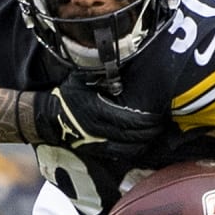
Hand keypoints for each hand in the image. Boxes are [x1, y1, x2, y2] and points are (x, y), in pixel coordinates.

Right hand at [31, 75, 162, 148]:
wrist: (51, 117)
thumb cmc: (69, 94)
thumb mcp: (81, 78)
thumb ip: (99, 72)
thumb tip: (118, 59)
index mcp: (96, 110)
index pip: (128, 119)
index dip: (146, 119)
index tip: (158, 114)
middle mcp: (98, 129)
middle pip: (132, 135)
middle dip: (151, 130)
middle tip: (163, 123)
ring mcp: (97, 142)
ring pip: (129, 147)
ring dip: (145, 142)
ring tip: (156, 133)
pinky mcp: (97, 150)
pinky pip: (121, 154)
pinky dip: (135, 151)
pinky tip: (143, 144)